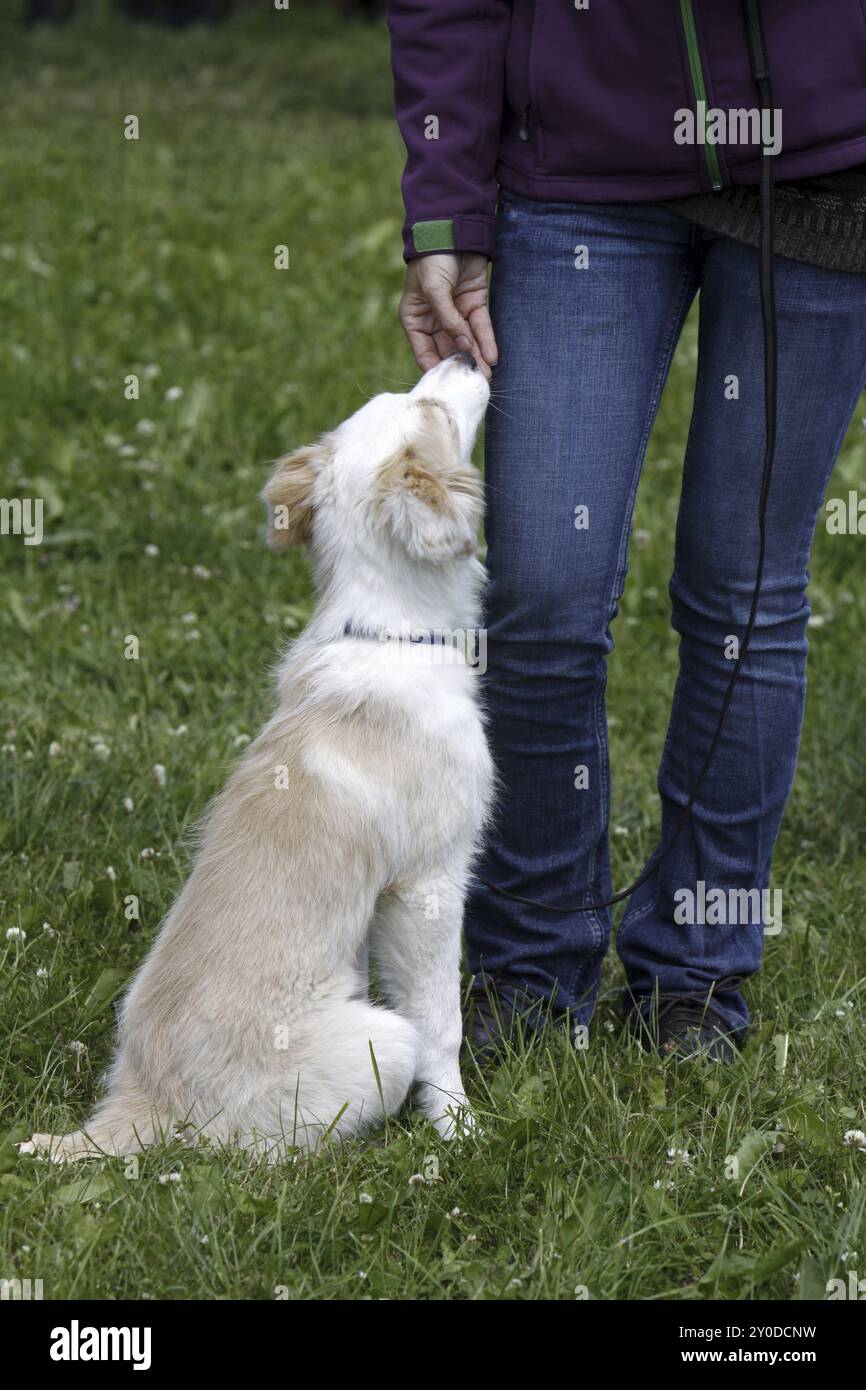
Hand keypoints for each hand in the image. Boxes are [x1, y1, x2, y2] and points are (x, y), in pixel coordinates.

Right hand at [399, 252, 497, 378]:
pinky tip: (492, 357)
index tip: (451, 381)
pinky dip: (487, 342)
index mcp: (414, 319)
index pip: (424, 352)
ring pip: (466, 342)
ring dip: (477, 358)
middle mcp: (434, 320)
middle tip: (475, 382)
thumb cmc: (433, 258)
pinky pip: (481, 328)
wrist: (454, 228)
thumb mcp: (434, 289)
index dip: (437, 368)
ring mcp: (455, 313)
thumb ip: (448, 319)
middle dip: (462, 365)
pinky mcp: (474, 304)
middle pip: (448, 350)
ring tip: (487, 375)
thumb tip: (463, 346)